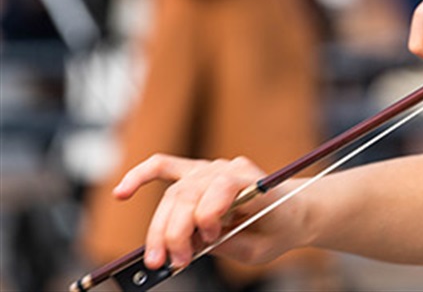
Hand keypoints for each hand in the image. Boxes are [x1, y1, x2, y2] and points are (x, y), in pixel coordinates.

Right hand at [114, 154, 303, 270]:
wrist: (292, 210)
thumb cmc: (278, 228)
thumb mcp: (262, 249)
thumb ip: (230, 246)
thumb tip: (193, 247)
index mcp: (255, 183)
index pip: (222, 186)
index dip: (208, 215)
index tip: (209, 240)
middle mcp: (230, 170)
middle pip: (191, 195)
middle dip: (176, 232)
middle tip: (175, 262)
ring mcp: (212, 169)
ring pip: (174, 194)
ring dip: (160, 228)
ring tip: (160, 258)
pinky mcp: (196, 173)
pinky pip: (164, 167)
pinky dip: (142, 176)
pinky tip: (122, 192)